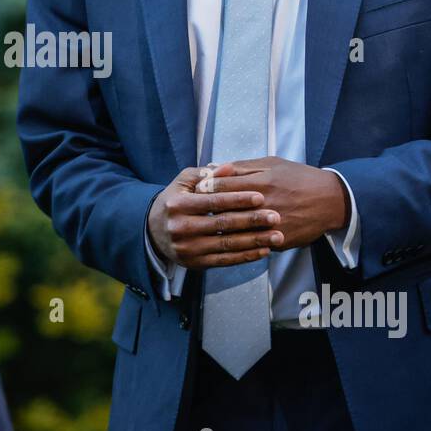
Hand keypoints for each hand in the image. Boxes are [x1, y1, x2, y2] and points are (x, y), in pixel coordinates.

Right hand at [148, 165, 282, 269]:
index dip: (238, 199)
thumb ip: (206, 175)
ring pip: (227, 244)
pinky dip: (246, 256)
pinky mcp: (195, 263)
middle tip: (276, 216)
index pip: (213, 201)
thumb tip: (229, 167)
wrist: (153, 231)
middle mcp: (181, 228)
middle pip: (223, 224)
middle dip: (252, 220)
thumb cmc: (176, 201)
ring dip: (255, 241)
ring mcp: (188, 248)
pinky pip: (225, 260)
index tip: (261, 197)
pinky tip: (263, 250)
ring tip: (277, 236)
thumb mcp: (184, 183)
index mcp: (179, 205)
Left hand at [200, 157, 347, 249]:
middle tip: (193, 213)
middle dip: (206, 212)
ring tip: (205, 228)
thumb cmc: (298, 177)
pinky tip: (227, 242)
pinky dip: (238, 244)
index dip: (205, 188)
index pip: (222, 186)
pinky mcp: (279, 241)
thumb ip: (241, 167)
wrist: (330, 200)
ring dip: (219, 231)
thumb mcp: (271, 164)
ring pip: (236, 232)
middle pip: (225, 211)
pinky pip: (253, 245)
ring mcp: (272, 225)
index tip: (195, 191)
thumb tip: (213, 168)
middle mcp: (265, 204)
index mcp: (261, 182)